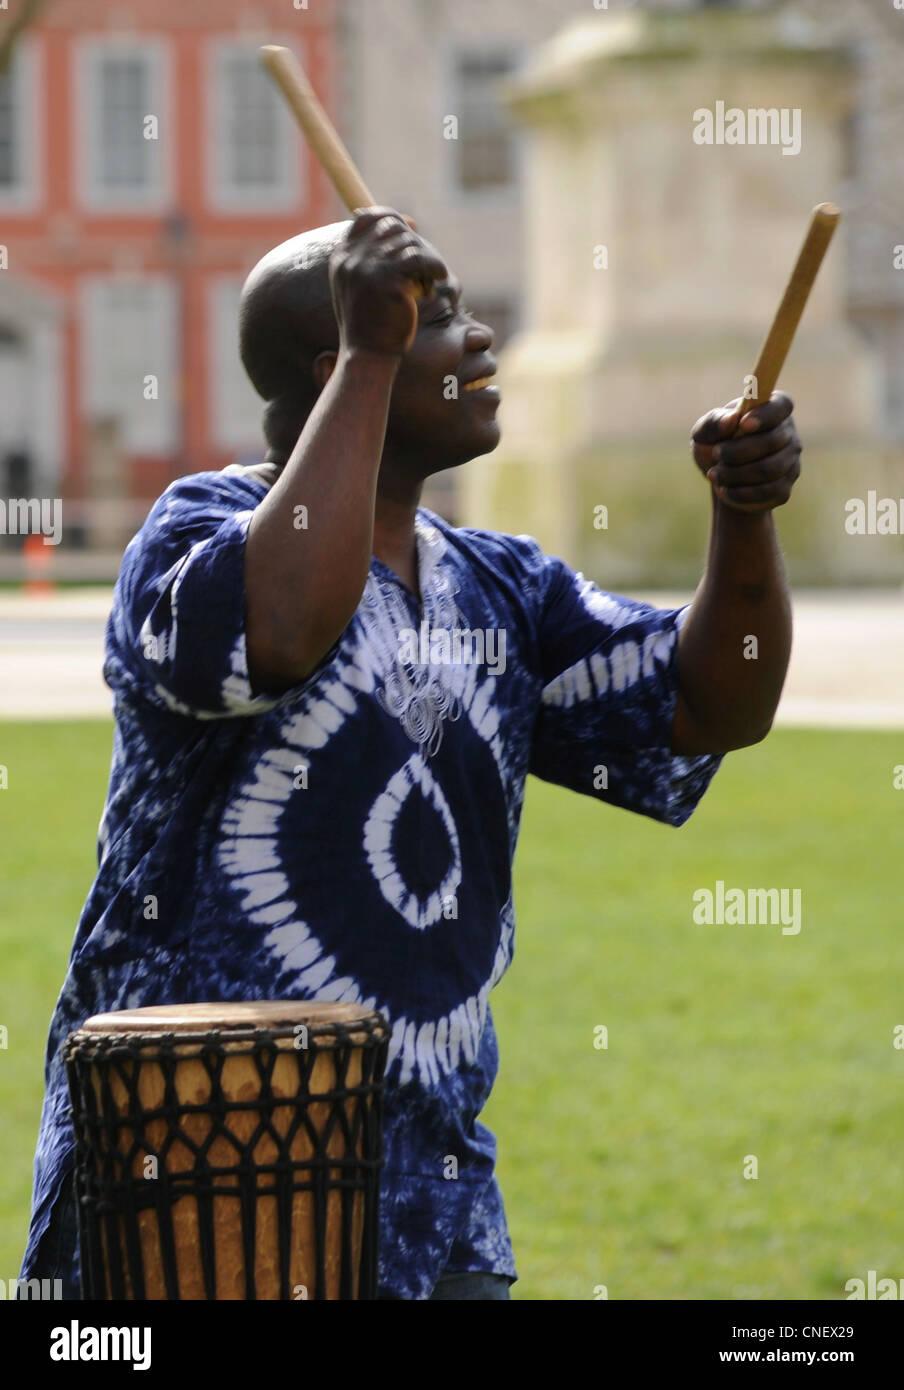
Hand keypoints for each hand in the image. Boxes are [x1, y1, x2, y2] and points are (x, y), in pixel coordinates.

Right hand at [329, 207, 447, 358]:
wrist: (368, 357)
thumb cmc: (373, 326)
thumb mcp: (367, 287)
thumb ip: (379, 255)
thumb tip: (411, 222)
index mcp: (342, 258)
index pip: (368, 218)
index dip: (393, 221)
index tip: (411, 236)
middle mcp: (351, 258)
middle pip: (392, 227)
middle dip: (413, 244)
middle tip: (423, 271)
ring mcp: (367, 268)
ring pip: (409, 243)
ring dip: (424, 262)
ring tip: (425, 287)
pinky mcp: (388, 280)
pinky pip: (420, 258)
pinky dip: (434, 266)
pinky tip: (438, 278)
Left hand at [690, 392, 801, 512]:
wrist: (720, 479)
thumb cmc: (714, 445)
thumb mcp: (704, 432)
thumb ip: (713, 422)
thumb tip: (730, 420)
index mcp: (772, 409)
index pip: (782, 405)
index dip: (765, 414)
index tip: (743, 424)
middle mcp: (787, 433)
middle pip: (773, 441)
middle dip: (738, 450)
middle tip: (716, 454)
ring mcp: (790, 462)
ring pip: (770, 469)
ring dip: (737, 473)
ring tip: (714, 475)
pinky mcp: (784, 488)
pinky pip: (768, 491)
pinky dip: (742, 492)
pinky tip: (724, 490)